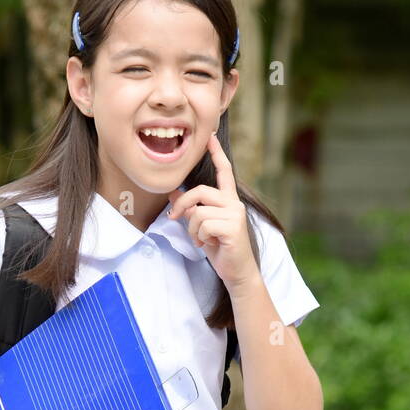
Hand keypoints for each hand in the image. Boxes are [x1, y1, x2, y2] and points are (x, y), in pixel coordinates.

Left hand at [167, 132, 259, 292]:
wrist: (236, 272)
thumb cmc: (220, 249)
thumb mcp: (201, 227)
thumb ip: (190, 209)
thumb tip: (172, 194)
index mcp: (228, 200)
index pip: (224, 172)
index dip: (216, 154)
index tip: (210, 137)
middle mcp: (234, 203)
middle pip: (200, 191)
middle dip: (182, 204)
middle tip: (174, 217)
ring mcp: (235, 214)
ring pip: (199, 211)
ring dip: (192, 229)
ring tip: (201, 240)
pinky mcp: (233, 227)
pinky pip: (203, 225)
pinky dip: (199, 238)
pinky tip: (208, 245)